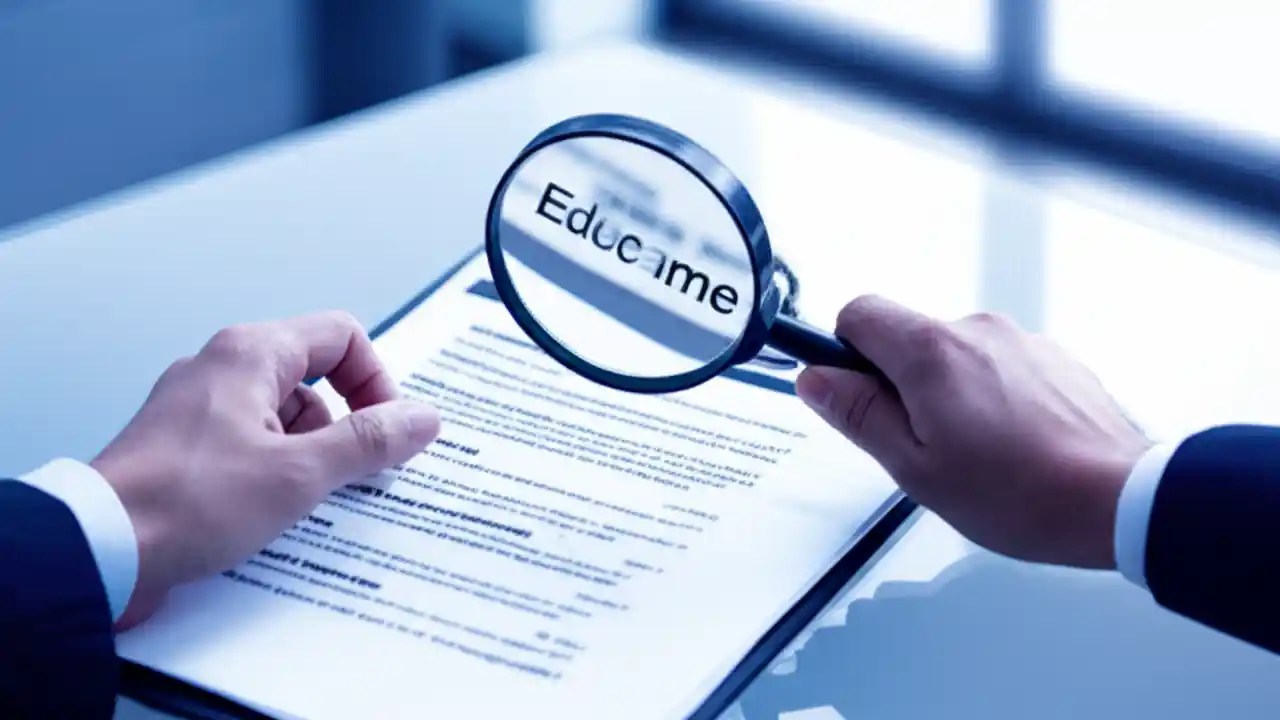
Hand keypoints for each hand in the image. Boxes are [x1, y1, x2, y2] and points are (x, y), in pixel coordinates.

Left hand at [91, 312, 440, 628]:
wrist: (99, 549)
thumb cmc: (186, 502)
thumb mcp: (300, 473)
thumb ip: (370, 442)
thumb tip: (422, 418)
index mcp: (251, 355)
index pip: (341, 337)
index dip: (376, 382)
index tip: (387, 431)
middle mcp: (222, 369)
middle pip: (315, 380)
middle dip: (345, 429)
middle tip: (354, 475)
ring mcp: (199, 409)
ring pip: (283, 419)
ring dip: (310, 459)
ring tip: (306, 505)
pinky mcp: (185, 449)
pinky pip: (252, 448)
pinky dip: (275, 476)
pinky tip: (273, 517)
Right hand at [796, 297, 1149, 569]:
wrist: (1119, 499)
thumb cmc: (1021, 493)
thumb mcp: (913, 468)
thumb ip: (857, 415)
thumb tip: (815, 380)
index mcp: (930, 351)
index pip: (857, 313)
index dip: (843, 353)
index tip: (852, 393)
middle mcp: (976, 330)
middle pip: (906, 337)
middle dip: (900, 385)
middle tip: (920, 445)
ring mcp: (1020, 341)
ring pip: (954, 355)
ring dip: (950, 394)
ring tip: (976, 455)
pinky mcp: (1054, 359)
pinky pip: (998, 367)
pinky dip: (992, 398)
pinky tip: (1011, 446)